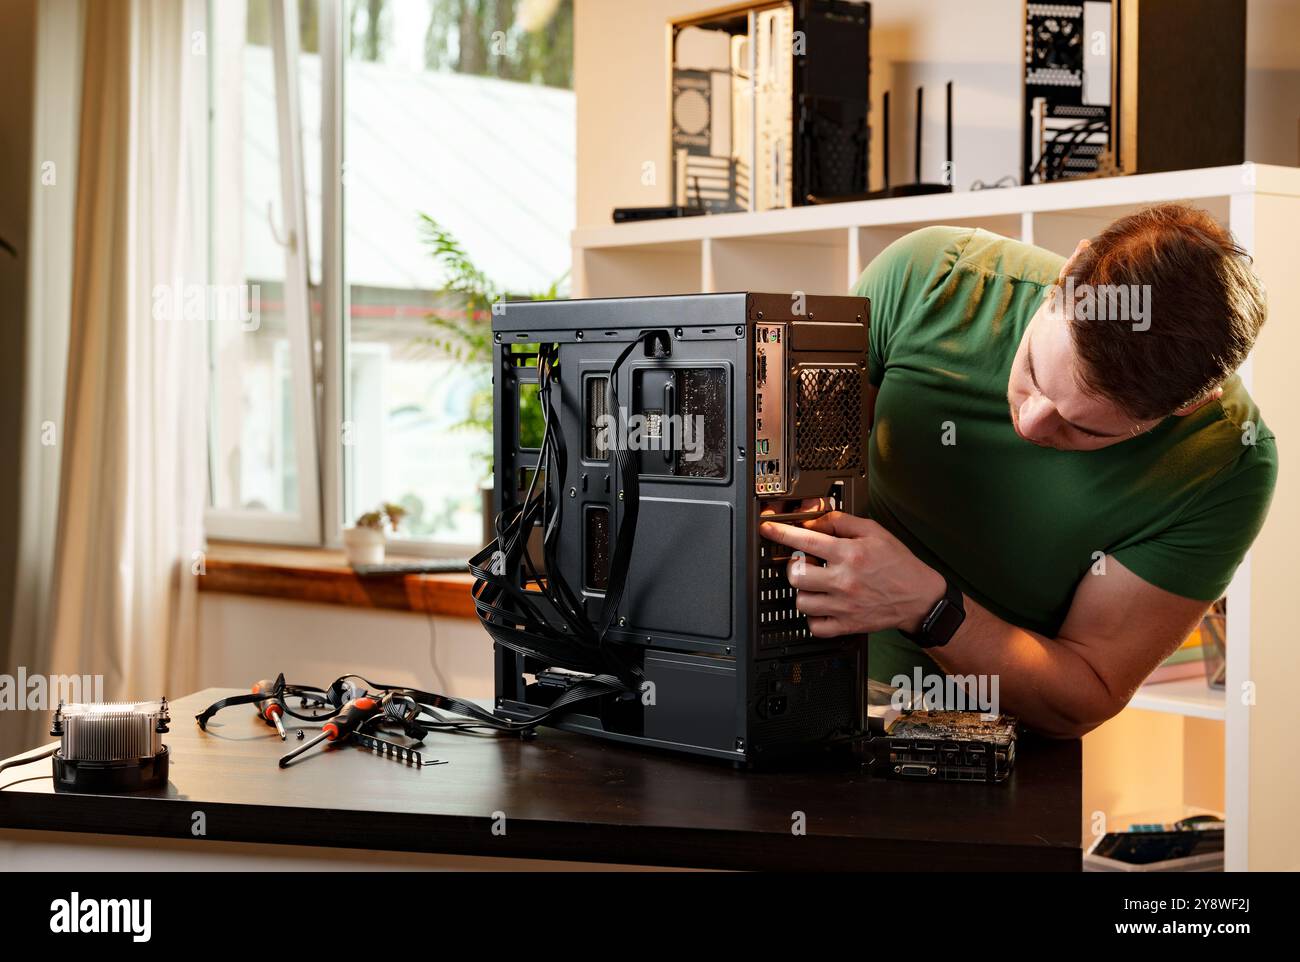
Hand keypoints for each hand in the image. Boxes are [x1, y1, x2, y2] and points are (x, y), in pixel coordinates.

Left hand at [758, 511, 945, 637]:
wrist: (918, 597)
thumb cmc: (898, 563)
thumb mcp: (874, 532)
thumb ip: (842, 523)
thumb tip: (816, 520)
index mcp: (849, 554)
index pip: (806, 540)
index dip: (781, 533)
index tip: (767, 528)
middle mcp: (844, 581)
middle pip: (796, 575)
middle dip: (795, 566)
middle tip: (806, 563)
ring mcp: (843, 606)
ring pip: (801, 601)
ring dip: (803, 590)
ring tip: (816, 583)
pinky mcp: (846, 625)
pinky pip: (814, 625)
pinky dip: (812, 616)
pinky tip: (821, 604)